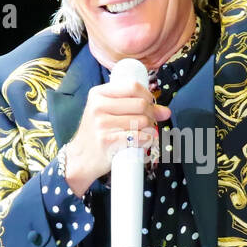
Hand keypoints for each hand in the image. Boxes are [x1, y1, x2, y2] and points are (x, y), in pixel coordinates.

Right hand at [63, 80, 170, 195]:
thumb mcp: (107, 113)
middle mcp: (98, 106)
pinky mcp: (108, 141)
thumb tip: (166, 111)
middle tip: (150, 122)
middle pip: (140, 104)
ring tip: (146, 132)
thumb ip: (132, 107)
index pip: (132, 86)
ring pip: (142, 121)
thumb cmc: (97, 135)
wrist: (80, 159)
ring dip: (151, 128)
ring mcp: (102, 124)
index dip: (147, 95)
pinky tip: (146, 141)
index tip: (150, 104)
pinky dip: (148, 140)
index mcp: (98, 94)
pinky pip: (139, 137)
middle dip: (152, 114)